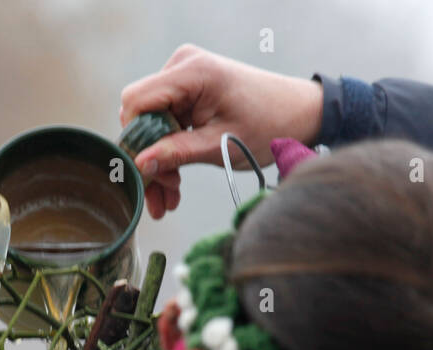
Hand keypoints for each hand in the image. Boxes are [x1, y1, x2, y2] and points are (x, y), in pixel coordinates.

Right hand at [118, 45, 323, 218]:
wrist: (298, 113)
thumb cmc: (268, 124)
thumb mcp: (219, 146)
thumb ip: (176, 153)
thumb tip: (140, 164)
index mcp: (192, 72)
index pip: (136, 102)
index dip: (134, 140)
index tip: (147, 174)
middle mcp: (182, 66)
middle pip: (140, 117)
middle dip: (148, 160)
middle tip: (161, 199)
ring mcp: (183, 77)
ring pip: (150, 126)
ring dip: (158, 164)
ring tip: (169, 199)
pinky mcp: (188, 91)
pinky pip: (165, 124)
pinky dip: (168, 152)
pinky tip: (175, 183)